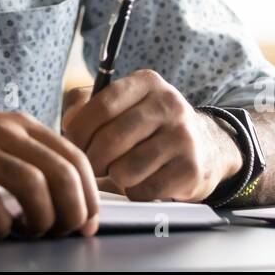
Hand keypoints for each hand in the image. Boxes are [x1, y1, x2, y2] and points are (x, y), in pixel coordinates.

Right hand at [0, 95, 100, 239]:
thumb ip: (25, 153)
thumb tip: (63, 189)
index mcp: (19, 125)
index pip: (74, 156)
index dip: (89, 194)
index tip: (89, 220)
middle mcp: (4, 134)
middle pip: (62, 173)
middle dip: (73, 211)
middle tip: (65, 232)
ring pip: (34, 186)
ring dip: (42, 220)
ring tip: (32, 232)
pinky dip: (3, 225)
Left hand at [61, 69, 241, 202]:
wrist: (204, 147)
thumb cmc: (147, 127)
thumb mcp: (121, 103)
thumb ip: (85, 104)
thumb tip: (69, 123)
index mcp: (146, 82)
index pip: (100, 106)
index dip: (79, 132)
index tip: (76, 144)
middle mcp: (168, 103)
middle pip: (109, 141)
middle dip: (93, 160)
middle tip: (94, 165)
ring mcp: (183, 136)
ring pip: (124, 170)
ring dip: (115, 178)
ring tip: (120, 171)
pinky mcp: (190, 169)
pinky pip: (143, 191)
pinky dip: (134, 192)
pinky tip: (142, 182)